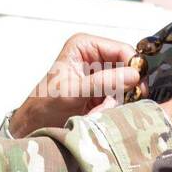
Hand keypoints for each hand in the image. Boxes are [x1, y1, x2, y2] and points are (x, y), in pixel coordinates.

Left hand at [8, 34, 140, 137]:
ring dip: (117, 100)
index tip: (137, 85)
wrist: (34, 125)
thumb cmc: (45, 104)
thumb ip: (103, 82)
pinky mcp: (102, 91)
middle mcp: (94, 57)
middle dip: (124, 87)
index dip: (133, 66)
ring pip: (126, 85)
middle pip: (127, 67)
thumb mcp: (74, 91)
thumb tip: (132, 74)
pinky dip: (113, 107)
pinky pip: (120, 98)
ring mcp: (100, 75)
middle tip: (116, 102)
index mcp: (84, 46)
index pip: (121, 49)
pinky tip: (98, 113)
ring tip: (99, 110)